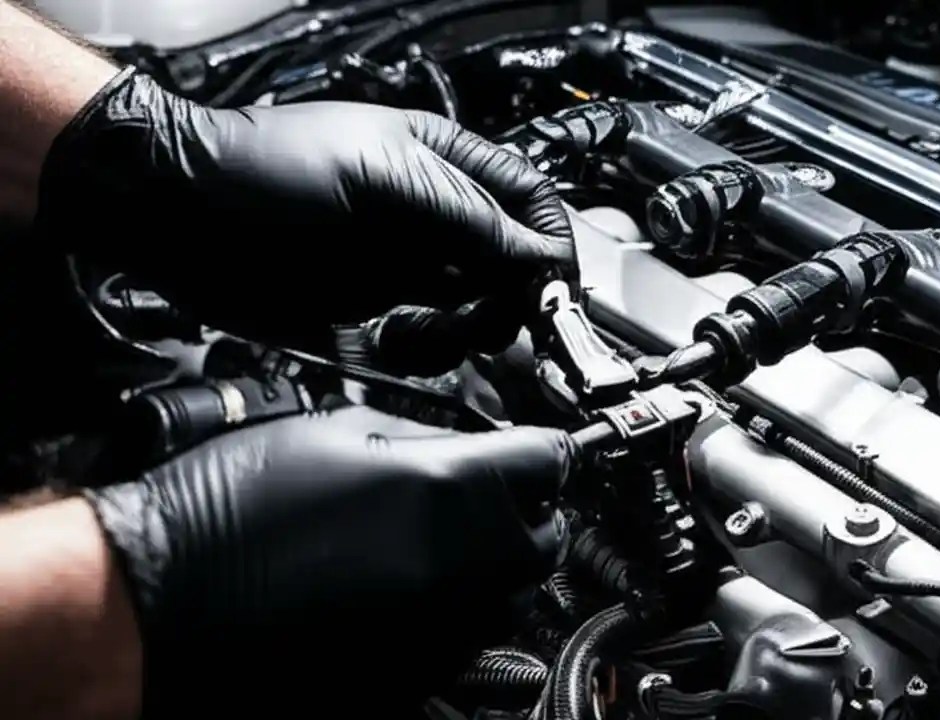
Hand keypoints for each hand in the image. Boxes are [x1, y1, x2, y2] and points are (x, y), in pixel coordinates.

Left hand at [36, 68, 575, 349]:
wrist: (178, 216)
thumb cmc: (262, 170)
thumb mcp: (379, 178)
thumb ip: (467, 219)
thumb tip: (539, 257)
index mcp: (441, 164)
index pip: (528, 201)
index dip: (550, 245)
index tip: (553, 289)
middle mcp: (432, 218)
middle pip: (510, 267)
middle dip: (509, 299)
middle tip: (488, 320)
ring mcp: (406, 267)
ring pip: (475, 313)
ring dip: (465, 333)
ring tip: (427, 331)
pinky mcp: (376, 312)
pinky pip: (429, 344)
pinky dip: (425, 354)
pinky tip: (394, 341)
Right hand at [85, 406, 574, 713]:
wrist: (161, 606)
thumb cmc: (228, 514)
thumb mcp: (331, 431)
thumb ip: (418, 436)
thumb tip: (464, 445)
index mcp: (451, 492)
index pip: (549, 459)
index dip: (541, 449)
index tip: (534, 452)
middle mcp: (465, 568)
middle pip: (544, 537)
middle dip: (522, 513)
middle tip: (478, 498)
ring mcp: (445, 632)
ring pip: (510, 596)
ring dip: (488, 568)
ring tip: (427, 549)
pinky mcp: (417, 680)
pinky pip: (464, 642)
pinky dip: (448, 615)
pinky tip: (395, 595)